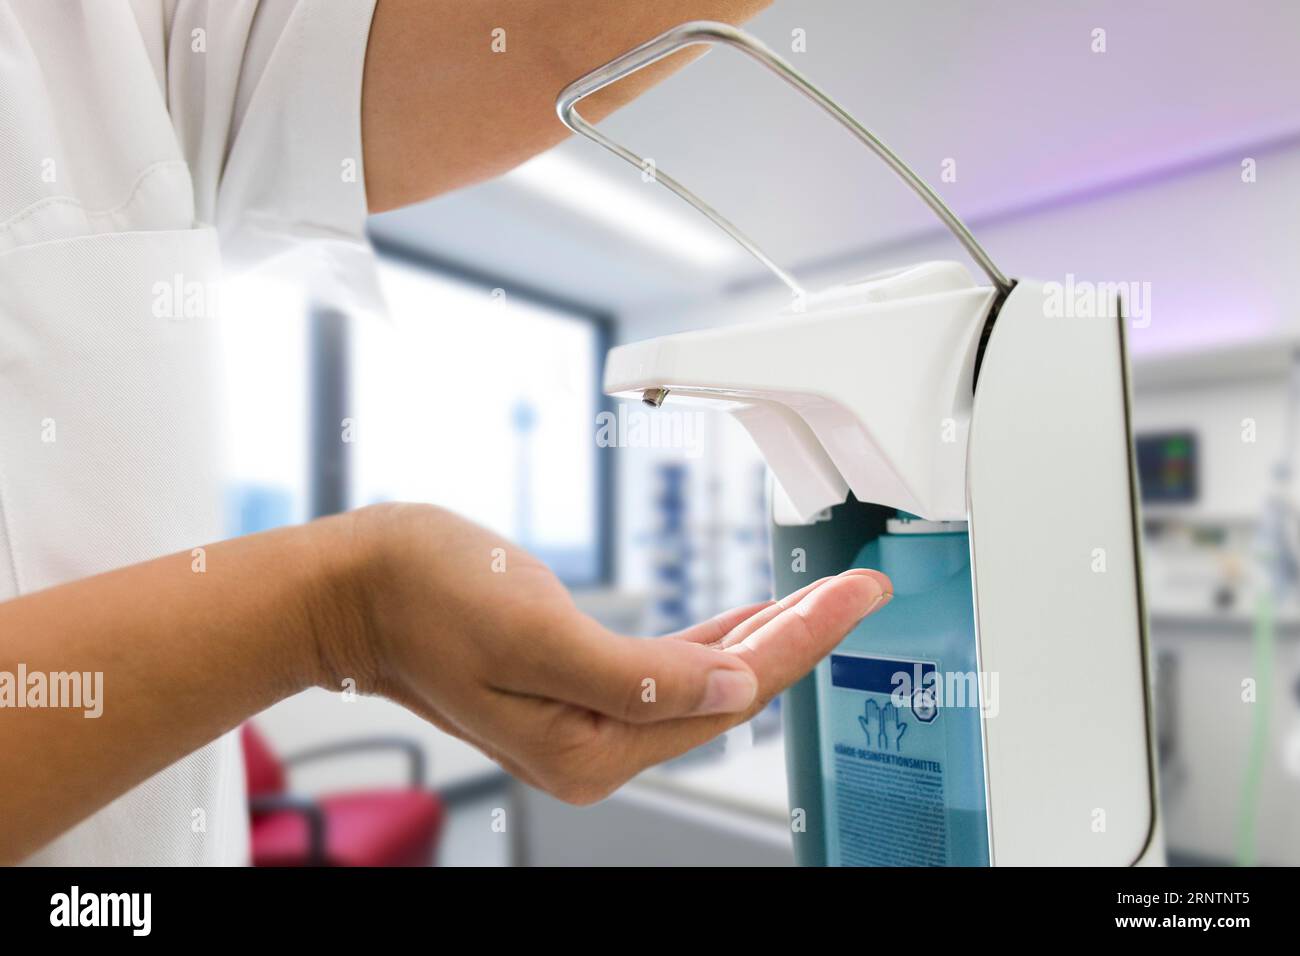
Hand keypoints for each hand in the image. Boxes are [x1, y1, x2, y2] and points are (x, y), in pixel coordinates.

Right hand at [332, 503, 891, 803]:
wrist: (358, 585)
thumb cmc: (427, 598)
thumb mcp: (537, 636)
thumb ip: (642, 677)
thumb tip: (733, 691)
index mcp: (592, 745)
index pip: (729, 696)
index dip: (801, 641)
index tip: (855, 597)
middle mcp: (595, 744)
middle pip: (726, 692)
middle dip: (797, 637)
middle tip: (854, 589)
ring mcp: (585, 717)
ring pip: (703, 680)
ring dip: (761, 637)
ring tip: (818, 598)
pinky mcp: (575, 683)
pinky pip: (668, 668)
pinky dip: (714, 641)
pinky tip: (742, 621)